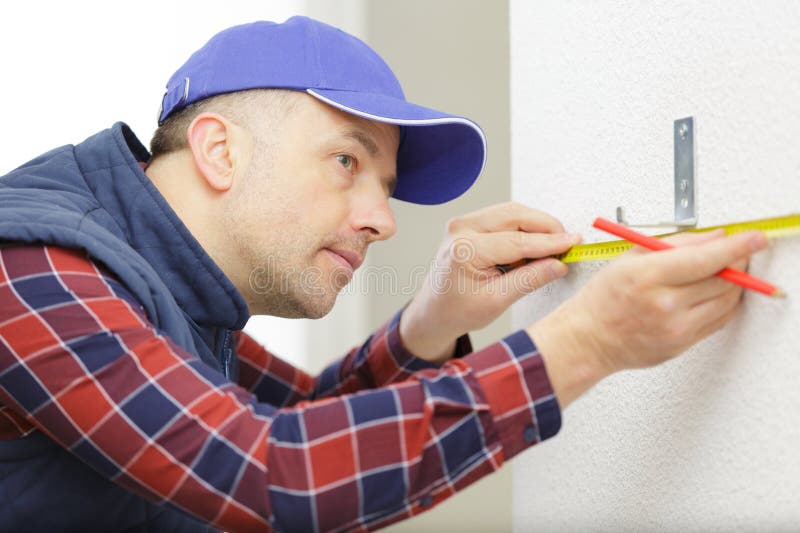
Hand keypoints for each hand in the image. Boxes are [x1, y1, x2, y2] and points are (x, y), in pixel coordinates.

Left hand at [400, 202, 581, 362]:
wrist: (434, 312)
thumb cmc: (457, 311)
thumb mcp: (496, 301)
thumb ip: (529, 280)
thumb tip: (559, 264)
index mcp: (464, 250)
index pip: (517, 241)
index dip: (550, 242)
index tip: (575, 243)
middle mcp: (461, 229)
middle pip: (515, 215)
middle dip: (546, 227)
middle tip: (569, 243)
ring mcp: (463, 222)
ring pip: (512, 212)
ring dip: (536, 226)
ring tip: (554, 247)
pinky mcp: (469, 223)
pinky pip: (504, 217)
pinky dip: (524, 228)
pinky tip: (535, 246)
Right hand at [527, 228, 769, 407]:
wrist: (589, 339)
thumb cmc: (604, 298)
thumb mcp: (631, 257)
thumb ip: (675, 244)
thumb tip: (714, 238)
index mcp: (648, 276)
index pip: (706, 259)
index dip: (737, 246)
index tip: (755, 237)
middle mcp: (665, 304)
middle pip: (723, 279)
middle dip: (736, 262)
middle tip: (735, 252)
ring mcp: (676, 328)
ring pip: (727, 301)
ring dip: (732, 283)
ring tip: (719, 273)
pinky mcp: (683, 344)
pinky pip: (719, 320)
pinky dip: (723, 304)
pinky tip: (710, 294)